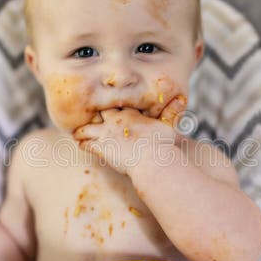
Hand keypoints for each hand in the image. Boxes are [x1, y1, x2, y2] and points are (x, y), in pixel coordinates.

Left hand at [72, 96, 186, 174]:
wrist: (152, 159)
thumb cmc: (162, 145)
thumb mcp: (169, 127)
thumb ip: (172, 114)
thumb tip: (183, 100)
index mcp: (130, 114)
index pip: (116, 104)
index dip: (111, 106)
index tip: (108, 108)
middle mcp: (115, 120)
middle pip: (98, 112)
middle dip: (93, 114)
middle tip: (87, 116)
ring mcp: (106, 133)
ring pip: (87, 128)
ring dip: (82, 131)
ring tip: (78, 132)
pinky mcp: (101, 147)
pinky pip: (86, 144)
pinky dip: (82, 144)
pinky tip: (80, 144)